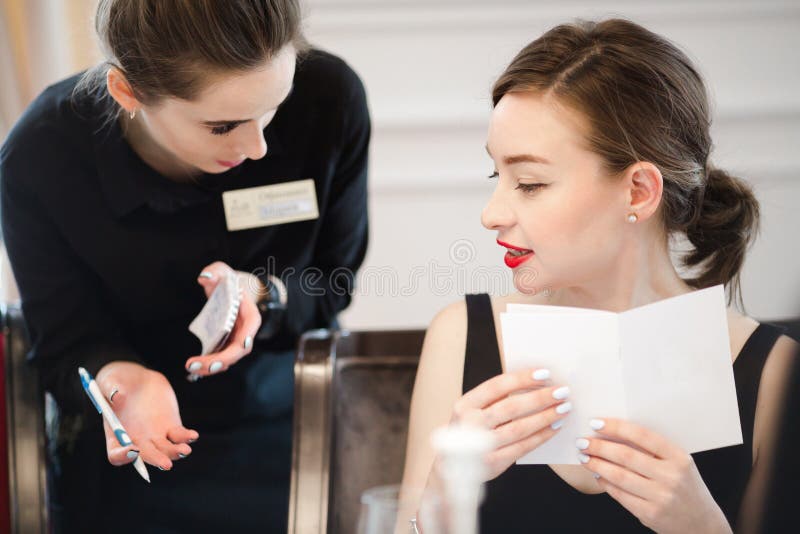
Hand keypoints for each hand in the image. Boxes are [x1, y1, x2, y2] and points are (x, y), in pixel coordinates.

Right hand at [96, 361, 198, 470]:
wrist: (136, 379)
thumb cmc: (116, 382)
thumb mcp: (108, 382)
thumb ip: (110, 389)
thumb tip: (117, 396)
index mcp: (116, 436)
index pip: (116, 454)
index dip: (123, 456)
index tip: (132, 450)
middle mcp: (136, 440)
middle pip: (146, 456)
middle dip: (157, 460)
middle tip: (166, 463)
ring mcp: (156, 435)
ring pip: (166, 450)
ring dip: (175, 452)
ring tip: (184, 449)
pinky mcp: (171, 426)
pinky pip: (179, 436)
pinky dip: (186, 437)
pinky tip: (193, 435)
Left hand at [184, 261, 262, 377]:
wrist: (230, 290)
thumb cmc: (229, 282)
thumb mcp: (223, 271)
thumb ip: (215, 271)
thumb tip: (205, 277)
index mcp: (249, 315)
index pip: (250, 330)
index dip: (244, 341)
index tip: (235, 347)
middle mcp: (245, 332)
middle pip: (237, 351)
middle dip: (220, 361)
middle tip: (196, 365)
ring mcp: (235, 340)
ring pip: (228, 359)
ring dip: (211, 366)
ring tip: (192, 367)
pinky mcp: (224, 345)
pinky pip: (219, 358)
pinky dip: (208, 364)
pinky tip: (193, 367)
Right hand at [449, 367, 570, 479]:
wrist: (451, 467)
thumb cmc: (469, 431)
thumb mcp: (472, 411)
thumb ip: (494, 399)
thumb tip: (532, 382)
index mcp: (465, 405)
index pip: (496, 386)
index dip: (521, 378)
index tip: (545, 373)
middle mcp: (470, 424)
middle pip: (511, 407)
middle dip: (540, 398)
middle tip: (561, 391)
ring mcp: (481, 446)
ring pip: (520, 428)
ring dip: (545, 417)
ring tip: (563, 408)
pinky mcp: (493, 462)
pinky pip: (523, 447)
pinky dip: (541, 436)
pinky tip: (554, 427)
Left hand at [576, 418, 730, 533]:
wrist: (702, 525)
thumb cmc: (685, 487)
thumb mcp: (679, 464)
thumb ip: (653, 451)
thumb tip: (613, 434)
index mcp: (679, 458)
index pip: (642, 436)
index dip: (616, 427)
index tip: (595, 423)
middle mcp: (671, 476)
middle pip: (626, 456)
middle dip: (599, 447)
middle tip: (582, 441)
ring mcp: (661, 497)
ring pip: (619, 476)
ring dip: (597, 464)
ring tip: (584, 457)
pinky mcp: (650, 513)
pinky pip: (620, 495)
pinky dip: (605, 483)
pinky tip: (597, 475)